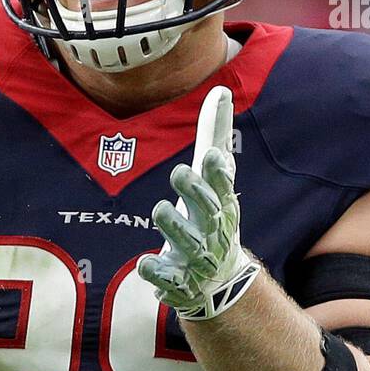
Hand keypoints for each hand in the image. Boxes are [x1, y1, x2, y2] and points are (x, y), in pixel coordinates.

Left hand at [137, 85, 259, 319]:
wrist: (217, 279)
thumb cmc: (212, 215)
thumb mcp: (216, 179)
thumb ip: (215, 136)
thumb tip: (221, 90)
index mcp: (222, 204)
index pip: (223, 186)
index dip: (219, 172)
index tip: (213, 155)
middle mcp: (213, 230)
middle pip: (208, 211)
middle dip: (196, 192)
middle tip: (179, 173)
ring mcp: (196, 258)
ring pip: (187, 243)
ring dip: (175, 226)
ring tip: (160, 209)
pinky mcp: (176, 281)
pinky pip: (165, 278)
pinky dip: (156, 271)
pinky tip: (146, 263)